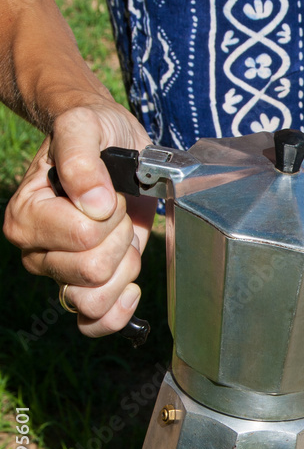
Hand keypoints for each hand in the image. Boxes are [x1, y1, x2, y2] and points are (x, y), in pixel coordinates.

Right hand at [3, 103, 155, 335]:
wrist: (110, 142)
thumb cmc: (93, 133)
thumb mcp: (84, 126)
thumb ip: (82, 158)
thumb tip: (93, 201)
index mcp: (26, 216)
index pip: (83, 236)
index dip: (110, 213)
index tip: (109, 191)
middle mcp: (37, 250)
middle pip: (91, 272)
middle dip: (120, 238)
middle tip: (119, 212)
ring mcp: (62, 272)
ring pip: (93, 300)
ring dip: (124, 269)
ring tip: (124, 239)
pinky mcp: (88, 286)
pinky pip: (95, 322)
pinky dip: (118, 313)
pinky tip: (132, 288)